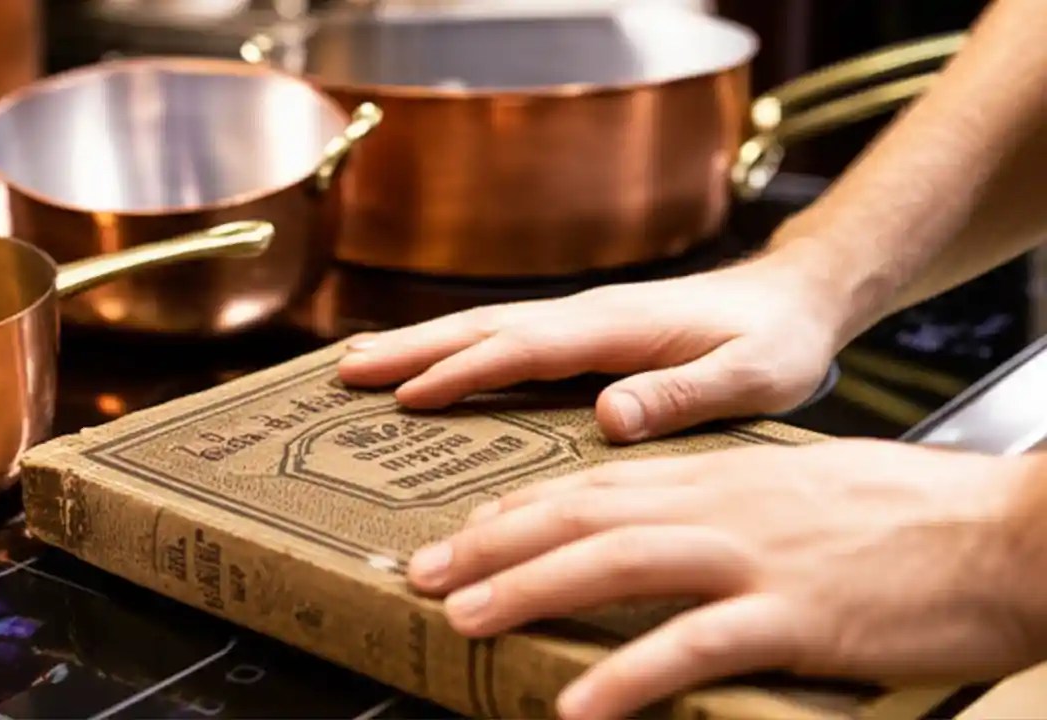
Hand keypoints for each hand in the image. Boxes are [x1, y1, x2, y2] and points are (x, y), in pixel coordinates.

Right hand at [337, 259, 847, 442]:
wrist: (797, 299)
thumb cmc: (778, 342)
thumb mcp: (753, 376)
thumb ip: (685, 394)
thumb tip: (610, 416)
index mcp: (619, 326)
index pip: (526, 347)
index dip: (465, 371)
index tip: (407, 395)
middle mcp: (590, 314)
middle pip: (484, 327)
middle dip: (412, 347)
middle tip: (343, 368)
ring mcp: (584, 319)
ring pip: (487, 327)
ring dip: (421, 343)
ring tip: (359, 360)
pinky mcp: (586, 332)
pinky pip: (507, 338)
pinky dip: (457, 349)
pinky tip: (430, 366)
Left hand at [405, 440, 1046, 719]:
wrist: (1003, 530)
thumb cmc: (905, 517)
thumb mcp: (797, 493)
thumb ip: (726, 509)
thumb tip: (667, 537)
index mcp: (718, 479)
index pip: (594, 487)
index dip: (519, 510)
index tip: (464, 532)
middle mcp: (721, 507)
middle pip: (582, 517)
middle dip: (493, 544)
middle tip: (422, 571)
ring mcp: (754, 559)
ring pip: (616, 564)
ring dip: (529, 590)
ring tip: (462, 617)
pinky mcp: (793, 616)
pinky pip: (692, 646)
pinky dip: (627, 675)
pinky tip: (577, 705)